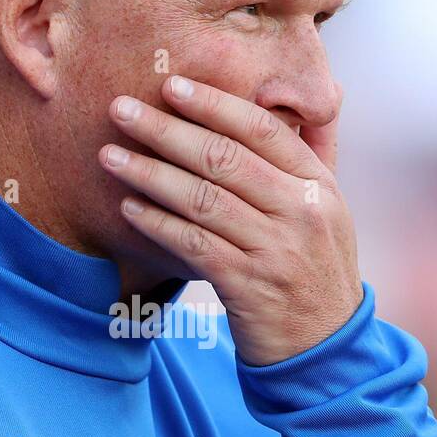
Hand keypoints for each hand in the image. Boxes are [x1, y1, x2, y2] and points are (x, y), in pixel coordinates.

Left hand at [100, 76, 362, 365]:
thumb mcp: (321, 218)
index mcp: (319, 186)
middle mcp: (301, 212)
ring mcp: (277, 250)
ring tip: (110, 157)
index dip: (214, 104)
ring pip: (202, 199)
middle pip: (224, 158)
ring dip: (149, 173)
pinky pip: (193, 245)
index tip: (171, 85)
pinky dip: (158, 224)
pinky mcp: (250, 287)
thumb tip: (241, 120)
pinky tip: (130, 209)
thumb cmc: (311, 276)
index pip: (262, 130)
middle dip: (166, 130)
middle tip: (121, 109)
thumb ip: (288, 175)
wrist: (327, 350)